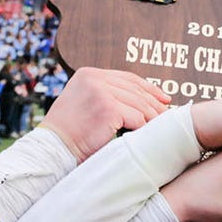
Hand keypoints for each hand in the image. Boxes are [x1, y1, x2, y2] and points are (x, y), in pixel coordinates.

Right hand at [40, 67, 170, 161]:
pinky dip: (144, 128)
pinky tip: (149, 135)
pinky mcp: (108, 108)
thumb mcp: (86, 104)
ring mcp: (101, 92)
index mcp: (88, 74)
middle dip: (154, 104)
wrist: (53, 148)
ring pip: (139, 105)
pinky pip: (137, 118)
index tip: (164, 98)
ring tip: (161, 127)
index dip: (149, 88)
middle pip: (135, 90)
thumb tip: (142, 101)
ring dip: (152, 118)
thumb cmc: (71, 132)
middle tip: (168, 115)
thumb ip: (107, 96)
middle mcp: (94, 78)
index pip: (127, 78)